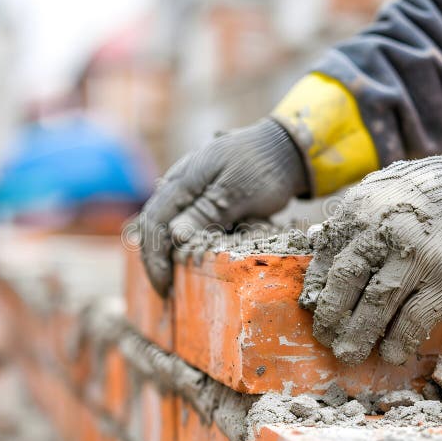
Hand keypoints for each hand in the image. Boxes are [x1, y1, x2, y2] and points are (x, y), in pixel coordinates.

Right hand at [137, 119, 306, 295]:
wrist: (286, 148)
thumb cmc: (264, 166)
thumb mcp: (238, 192)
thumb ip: (207, 211)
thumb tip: (174, 236)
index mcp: (184, 179)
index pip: (154, 221)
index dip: (154, 257)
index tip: (164, 286)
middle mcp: (180, 183)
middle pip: (155, 226)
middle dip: (156, 260)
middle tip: (166, 292)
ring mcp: (191, 190)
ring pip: (168, 225)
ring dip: (169, 254)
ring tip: (174, 282)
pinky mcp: (204, 197)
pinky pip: (187, 223)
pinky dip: (187, 244)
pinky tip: (191, 262)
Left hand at [299, 154, 441, 364]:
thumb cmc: (437, 192)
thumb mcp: (387, 187)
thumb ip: (355, 215)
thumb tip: (316, 239)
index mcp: (364, 207)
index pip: (328, 255)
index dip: (318, 287)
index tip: (314, 308)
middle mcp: (387, 230)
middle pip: (346, 283)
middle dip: (332, 317)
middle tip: (326, 338)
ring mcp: (420, 257)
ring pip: (376, 306)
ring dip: (358, 336)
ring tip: (350, 354)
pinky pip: (414, 320)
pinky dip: (399, 341)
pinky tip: (391, 352)